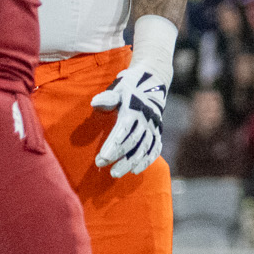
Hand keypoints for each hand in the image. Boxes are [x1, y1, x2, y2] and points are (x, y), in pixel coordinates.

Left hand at [89, 58, 167, 177]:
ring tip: (116, 173)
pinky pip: (155, 148)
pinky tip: (136, 170)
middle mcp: (146, 120)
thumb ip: (108, 97)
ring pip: (144, 149)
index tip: (101, 158)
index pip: (124, 131)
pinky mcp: (158, 131)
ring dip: (131, 162)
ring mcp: (154, 126)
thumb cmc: (130, 85)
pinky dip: (147, 160)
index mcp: (135, 109)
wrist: (154, 80)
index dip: (113, 146)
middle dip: (119, 157)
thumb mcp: (119, 87)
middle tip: (103, 167)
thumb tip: (95, 103)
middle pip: (133, 143)